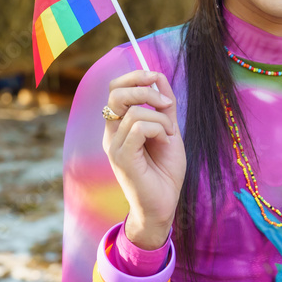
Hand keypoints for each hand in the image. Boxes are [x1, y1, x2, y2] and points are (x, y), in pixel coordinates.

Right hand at [103, 70, 185, 249]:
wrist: (163, 204)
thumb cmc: (165, 171)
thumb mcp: (169, 130)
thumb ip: (164, 105)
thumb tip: (158, 77)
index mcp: (119, 125)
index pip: (115, 88)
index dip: (135, 76)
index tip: (156, 78)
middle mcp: (111, 133)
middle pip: (116, 92)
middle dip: (145, 90)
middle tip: (167, 106)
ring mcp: (114, 145)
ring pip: (134, 111)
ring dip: (161, 118)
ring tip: (170, 134)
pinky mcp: (121, 157)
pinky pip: (139, 127)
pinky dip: (159, 129)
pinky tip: (166, 141)